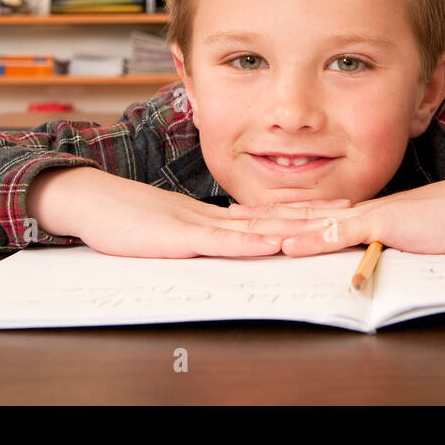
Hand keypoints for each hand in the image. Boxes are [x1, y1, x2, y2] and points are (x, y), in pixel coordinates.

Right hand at [26, 166, 352, 257]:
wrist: (90, 201)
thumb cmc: (126, 217)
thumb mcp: (174, 225)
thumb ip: (204, 229)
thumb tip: (235, 232)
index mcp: (213, 214)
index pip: (268, 211)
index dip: (304, 208)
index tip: (338, 206)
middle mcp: (214, 215)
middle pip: (273, 214)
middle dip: (315, 213)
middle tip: (354, 209)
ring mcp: (198, 223)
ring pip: (256, 226)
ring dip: (293, 227)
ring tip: (328, 226)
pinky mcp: (180, 236)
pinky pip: (222, 240)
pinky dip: (251, 242)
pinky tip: (274, 243)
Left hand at [226, 167, 444, 256]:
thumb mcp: (402, 233)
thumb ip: (377, 239)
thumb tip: (361, 249)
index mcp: (359, 210)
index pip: (309, 211)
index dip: (276, 212)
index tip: (244, 212)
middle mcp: (356, 208)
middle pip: (301, 211)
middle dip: (262, 214)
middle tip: (225, 214)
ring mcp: (366, 214)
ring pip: (313, 220)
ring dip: (277, 226)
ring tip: (241, 229)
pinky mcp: (382, 224)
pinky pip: (341, 232)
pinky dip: (314, 238)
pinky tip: (289, 243)